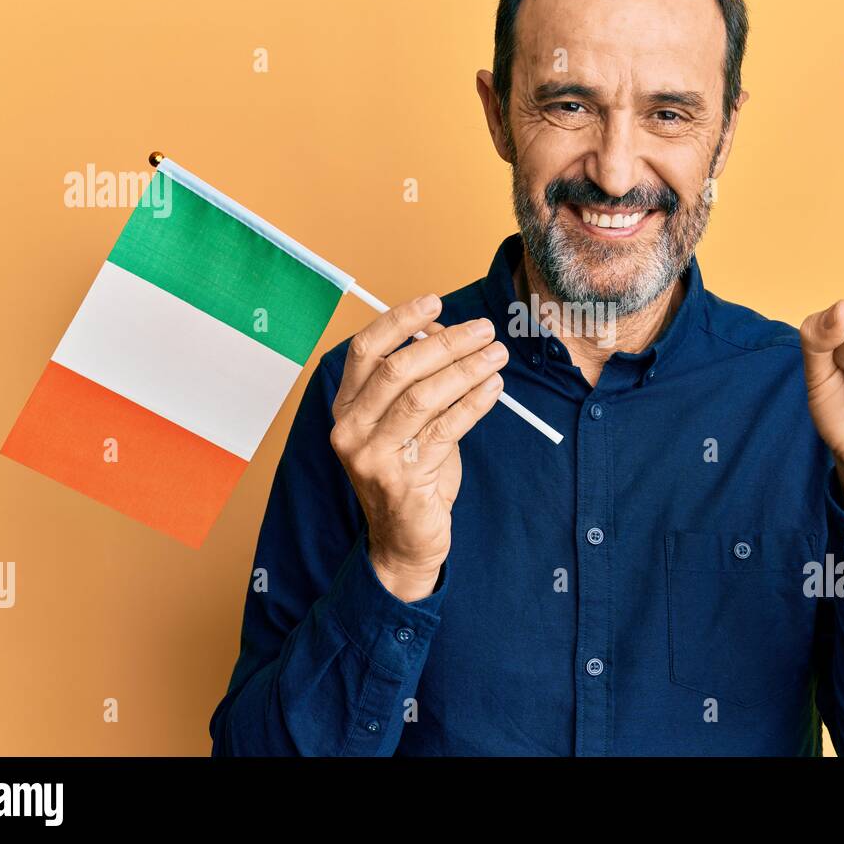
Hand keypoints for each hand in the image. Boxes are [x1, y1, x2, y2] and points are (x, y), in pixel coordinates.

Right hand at [330, 294, 507, 600]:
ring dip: (466, 370)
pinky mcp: (403, 480)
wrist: (404, 542)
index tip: (434, 301)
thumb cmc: (411, 473)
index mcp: (346, 409)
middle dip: (445, 343)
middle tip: (483, 330)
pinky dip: (474, 403)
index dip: (399, 321)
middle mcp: (351, 431)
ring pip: (423, 397)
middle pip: (397, 369)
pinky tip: (494, 388)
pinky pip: (446, 429)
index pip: (365, 351)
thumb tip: (445, 332)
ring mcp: (373, 458)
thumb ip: (418, 382)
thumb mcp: (406, 424)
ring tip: (496, 355)